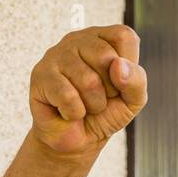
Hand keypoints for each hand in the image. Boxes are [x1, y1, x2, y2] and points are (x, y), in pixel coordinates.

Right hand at [28, 25, 146, 157]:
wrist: (79, 140)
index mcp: (103, 39)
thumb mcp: (133, 99)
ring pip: (88, 80)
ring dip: (93, 104)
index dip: (129, 66)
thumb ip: (137, 81)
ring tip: (84, 104)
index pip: (125, 36)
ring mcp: (56, 54)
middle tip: (99, 96)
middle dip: (110, 89)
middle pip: (106, 57)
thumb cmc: (106, 113)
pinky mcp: (40, 74)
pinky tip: (68, 110)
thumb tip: (118, 65)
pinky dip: (75, 112)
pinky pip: (68, 97)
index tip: (118, 82)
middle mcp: (78, 40)